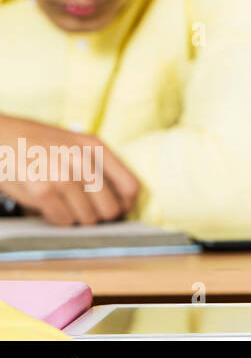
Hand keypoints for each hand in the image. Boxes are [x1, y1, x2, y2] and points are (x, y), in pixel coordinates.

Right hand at [0, 114, 139, 225]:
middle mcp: (83, 161)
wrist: (1, 136)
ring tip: (64, 206)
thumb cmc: (40, 144)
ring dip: (77, 219)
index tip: (119, 211)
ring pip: (87, 218)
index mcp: (96, 148)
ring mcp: (63, 176)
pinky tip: (50, 207)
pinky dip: (58, 220)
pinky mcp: (42, 191)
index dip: (126, 205)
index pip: (130, 187)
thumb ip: (99, 168)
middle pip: (110, 208)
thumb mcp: (76, 145)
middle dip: (99, 216)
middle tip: (86, 212)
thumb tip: (122, 203)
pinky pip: (63, 220)